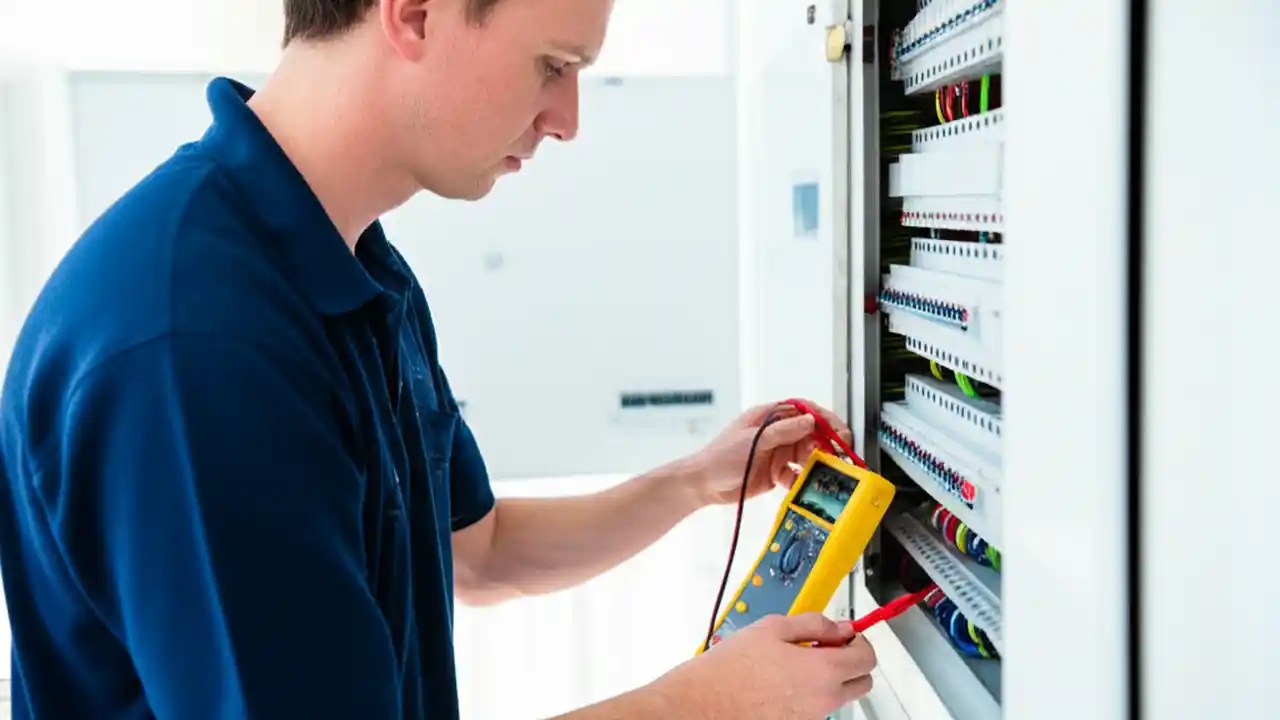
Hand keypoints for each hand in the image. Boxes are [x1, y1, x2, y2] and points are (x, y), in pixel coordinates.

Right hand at [655, 613, 876, 718]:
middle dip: (851, 662)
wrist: (702, 704)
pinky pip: (816, 709)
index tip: (844, 634)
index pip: (867, 657)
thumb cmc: (730, 668)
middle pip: (862, 682)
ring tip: (794, 663)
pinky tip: (781, 681)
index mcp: (822, 671)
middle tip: (825, 647)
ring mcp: (811, 718)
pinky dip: (810, 694)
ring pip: (839, 696)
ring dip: (829, 678)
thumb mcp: (772, 628)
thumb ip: (814, 624)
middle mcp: (823, 700)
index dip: (859, 640)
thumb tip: (840, 628)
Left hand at [689, 400, 853, 505]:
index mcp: (769, 417)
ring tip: (821, 473)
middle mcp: (776, 433)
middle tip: (836, 457)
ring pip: (806, 455)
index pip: (804, 410)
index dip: (824, 418)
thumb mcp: (753, 441)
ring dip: (815, 464)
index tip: (839, 432)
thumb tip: (810, 421)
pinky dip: (801, 480)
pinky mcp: (776, 473)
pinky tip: (799, 485)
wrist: (703, 484)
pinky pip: (796, 474)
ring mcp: (777, 452)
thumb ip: (783, 431)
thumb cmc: (720, 457)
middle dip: (825, 444)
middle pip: (811, 434)